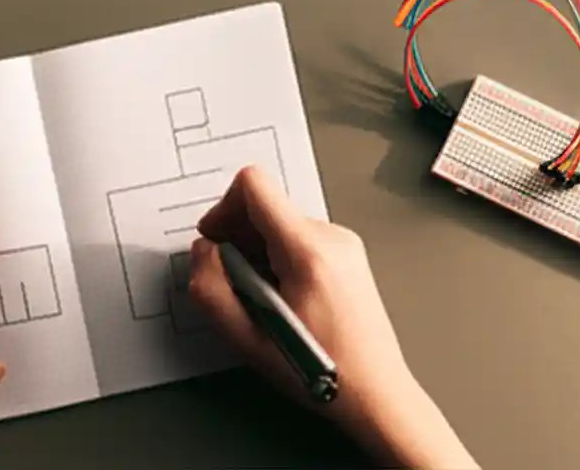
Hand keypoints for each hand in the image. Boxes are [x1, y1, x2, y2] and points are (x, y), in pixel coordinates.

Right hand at [189, 168, 476, 468]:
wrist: (376, 394)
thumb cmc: (322, 374)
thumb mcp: (246, 339)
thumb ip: (210, 288)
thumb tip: (203, 251)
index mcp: (308, 251)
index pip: (254, 185)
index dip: (222, 209)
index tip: (214, 239)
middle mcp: (331, 237)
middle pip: (264, 206)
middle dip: (237, 238)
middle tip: (237, 285)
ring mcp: (343, 244)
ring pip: (278, 224)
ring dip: (256, 252)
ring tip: (263, 300)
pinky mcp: (346, 256)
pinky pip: (296, 238)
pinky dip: (276, 259)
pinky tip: (282, 299)